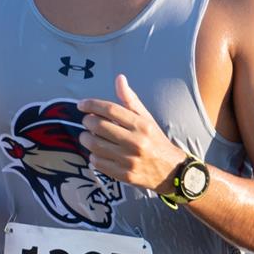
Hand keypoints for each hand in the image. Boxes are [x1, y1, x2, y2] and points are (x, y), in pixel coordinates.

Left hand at [79, 73, 184, 189]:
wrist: (172, 170)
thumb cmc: (155, 141)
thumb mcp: (146, 119)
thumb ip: (130, 100)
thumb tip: (119, 78)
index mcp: (142, 125)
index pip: (111, 109)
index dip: (92, 104)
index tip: (82, 104)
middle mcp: (136, 142)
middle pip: (99, 126)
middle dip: (87, 121)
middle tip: (87, 121)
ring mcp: (129, 160)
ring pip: (95, 145)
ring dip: (86, 138)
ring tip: (88, 136)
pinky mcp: (124, 175)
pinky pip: (98, 163)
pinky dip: (93, 156)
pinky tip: (97, 153)